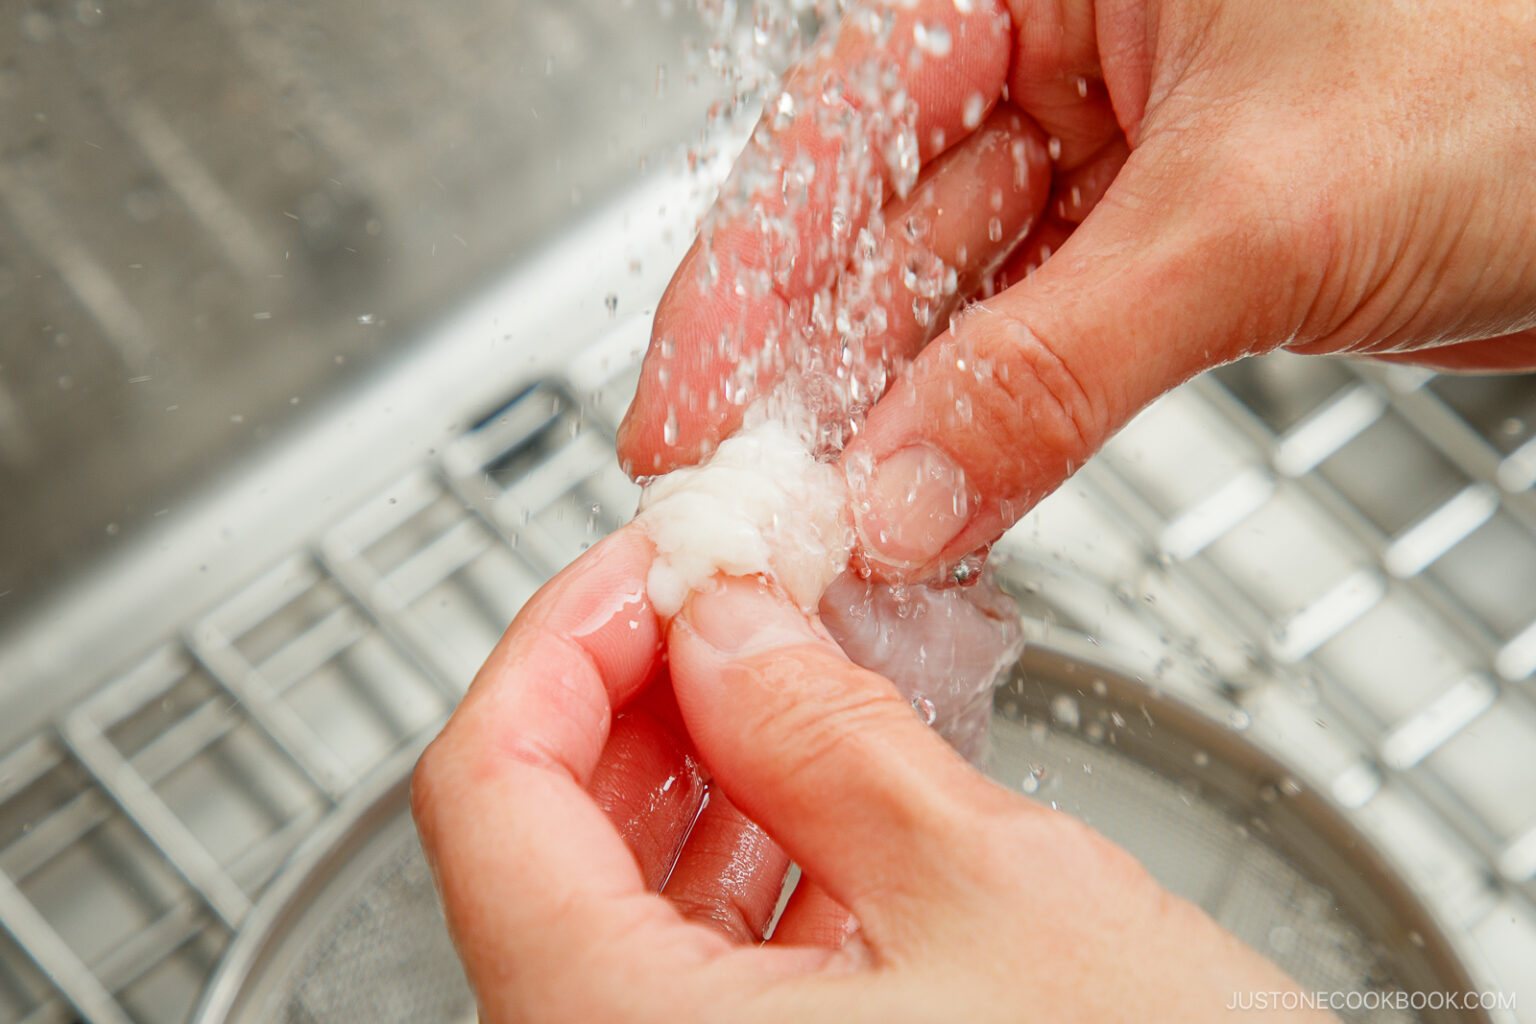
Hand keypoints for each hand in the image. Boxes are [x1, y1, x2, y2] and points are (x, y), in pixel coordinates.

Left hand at [412, 528, 1332, 1021]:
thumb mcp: (996, 895)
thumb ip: (827, 734)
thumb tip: (728, 625)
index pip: (486, 788)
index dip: (565, 637)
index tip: (657, 564)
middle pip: (538, 839)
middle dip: (639, 691)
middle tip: (734, 598)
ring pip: (614, 903)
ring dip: (694, 773)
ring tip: (788, 676)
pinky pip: (692, 973)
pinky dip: (744, 869)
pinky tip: (823, 796)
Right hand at [617, 0, 1535, 579]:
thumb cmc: (1534, 63)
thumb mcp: (1253, 212)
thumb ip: (1052, 368)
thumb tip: (904, 489)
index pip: (839, 126)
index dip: (746, 284)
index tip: (689, 419)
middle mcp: (1072, 52)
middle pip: (879, 231)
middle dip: (815, 379)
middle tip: (756, 506)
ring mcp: (1116, 164)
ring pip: (958, 311)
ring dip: (900, 431)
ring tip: (839, 535)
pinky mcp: (1169, 259)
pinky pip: (1040, 358)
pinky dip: (990, 443)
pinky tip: (939, 511)